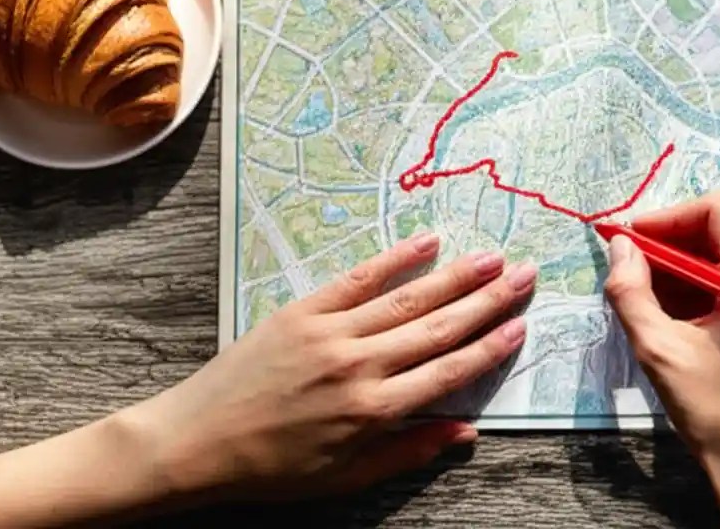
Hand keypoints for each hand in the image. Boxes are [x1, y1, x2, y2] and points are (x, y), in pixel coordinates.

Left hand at [128, 233, 534, 501]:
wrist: (194, 442)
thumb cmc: (271, 469)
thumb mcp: (345, 478)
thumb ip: (408, 453)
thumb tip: (466, 433)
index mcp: (373, 411)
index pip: (448, 371)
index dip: (490, 347)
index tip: (520, 326)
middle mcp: (360, 365)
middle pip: (440, 326)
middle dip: (489, 301)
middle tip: (525, 276)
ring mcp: (331, 332)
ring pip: (408, 298)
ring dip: (456, 276)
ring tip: (492, 258)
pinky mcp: (302, 311)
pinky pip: (358, 279)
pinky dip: (395, 258)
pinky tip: (426, 241)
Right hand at [602, 192, 719, 527]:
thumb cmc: (714, 412)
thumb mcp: (660, 351)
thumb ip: (632, 293)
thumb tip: (619, 248)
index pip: (718, 210)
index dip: (669, 216)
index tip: (631, 240)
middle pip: (719, 231)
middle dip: (667, 244)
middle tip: (626, 266)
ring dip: (677, 269)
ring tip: (641, 296)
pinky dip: (695, 289)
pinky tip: (667, 315)